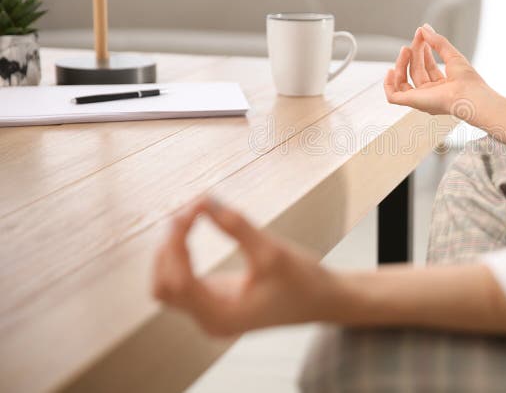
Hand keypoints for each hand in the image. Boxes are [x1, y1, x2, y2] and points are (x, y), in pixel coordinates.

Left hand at [152, 197, 338, 335]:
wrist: (323, 301)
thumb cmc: (304, 281)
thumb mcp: (273, 251)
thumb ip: (238, 227)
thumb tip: (206, 201)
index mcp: (221, 316)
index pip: (178, 280)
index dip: (177, 242)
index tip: (190, 210)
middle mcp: (210, 320)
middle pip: (164, 286)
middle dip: (170, 247)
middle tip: (189, 211)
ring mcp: (211, 314)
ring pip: (167, 286)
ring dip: (171, 252)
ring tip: (188, 218)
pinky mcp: (215, 303)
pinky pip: (183, 282)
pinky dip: (182, 257)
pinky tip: (190, 232)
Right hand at [383, 24, 493, 121]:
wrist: (470, 95)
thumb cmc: (469, 82)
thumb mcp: (452, 55)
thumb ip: (438, 42)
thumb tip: (425, 28)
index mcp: (443, 86)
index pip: (427, 66)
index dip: (423, 50)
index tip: (423, 35)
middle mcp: (431, 94)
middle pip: (415, 71)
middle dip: (414, 52)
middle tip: (417, 37)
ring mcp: (422, 98)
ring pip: (404, 81)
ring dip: (402, 63)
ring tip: (405, 49)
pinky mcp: (413, 102)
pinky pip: (393, 97)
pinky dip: (388, 85)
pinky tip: (390, 70)